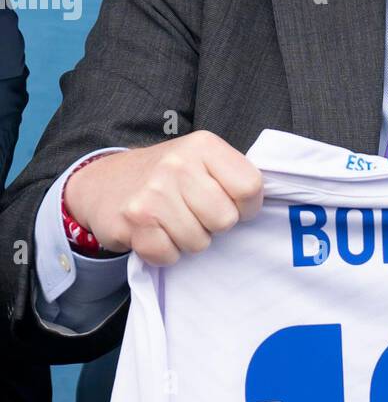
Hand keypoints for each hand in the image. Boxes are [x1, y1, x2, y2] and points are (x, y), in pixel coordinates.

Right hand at [63, 130, 263, 264]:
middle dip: (213, 225)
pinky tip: (154, 233)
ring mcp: (153, 193)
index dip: (246, 207)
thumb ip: (232, 176)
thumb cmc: (166, 176)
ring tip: (172, 221)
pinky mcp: (133, 221)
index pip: (250, 187)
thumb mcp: (201, 160)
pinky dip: (164, 253)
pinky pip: (168, 256)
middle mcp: (178, 164)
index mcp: (204, 146)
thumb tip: (270, 203)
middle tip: (193, 213)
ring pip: (198, 242)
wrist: (104, 183)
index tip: (231, 205)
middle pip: (225, 219)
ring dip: (188, 240)